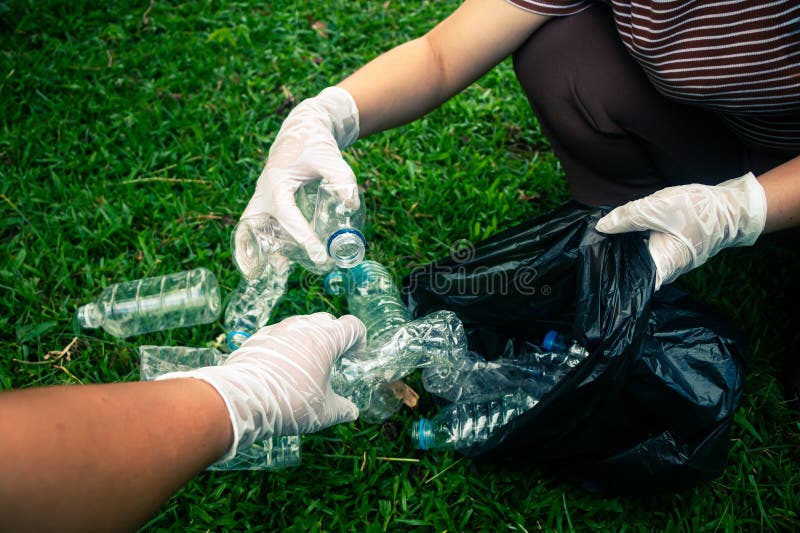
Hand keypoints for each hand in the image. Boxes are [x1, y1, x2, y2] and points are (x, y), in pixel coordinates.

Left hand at [158, 313, 364, 460]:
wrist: (242, 400)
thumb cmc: (290, 403)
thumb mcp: (324, 412)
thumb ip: (343, 409)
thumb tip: (352, 412)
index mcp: (326, 339)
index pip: (353, 326)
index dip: (359, 340)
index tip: (355, 357)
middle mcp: (303, 327)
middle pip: (328, 321)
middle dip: (335, 338)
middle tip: (332, 360)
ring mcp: (279, 329)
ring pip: (302, 326)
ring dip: (309, 340)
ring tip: (306, 364)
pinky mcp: (258, 337)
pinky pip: (279, 336)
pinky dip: (286, 346)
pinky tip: (281, 368)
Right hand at [241, 86, 359, 264]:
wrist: (303, 129)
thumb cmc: (315, 143)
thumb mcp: (331, 158)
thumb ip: (342, 178)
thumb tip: (351, 204)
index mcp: (276, 182)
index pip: (286, 215)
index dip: (301, 236)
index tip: (318, 254)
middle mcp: (264, 192)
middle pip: (251, 225)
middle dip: (253, 249)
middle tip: (266, 273)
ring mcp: (263, 197)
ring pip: (251, 228)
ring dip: (256, 250)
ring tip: (270, 274)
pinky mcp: (269, 202)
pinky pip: (259, 226)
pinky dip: (261, 243)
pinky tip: (275, 261)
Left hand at [595, 172, 766, 288]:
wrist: (731, 208)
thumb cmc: (698, 210)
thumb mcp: (657, 208)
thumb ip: (626, 218)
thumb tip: (600, 227)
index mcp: (660, 265)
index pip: (629, 281)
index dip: (609, 276)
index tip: (590, 268)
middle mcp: (664, 270)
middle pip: (631, 271)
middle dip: (611, 261)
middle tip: (587, 251)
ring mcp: (669, 262)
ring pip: (638, 261)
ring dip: (622, 251)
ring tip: (598, 242)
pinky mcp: (671, 252)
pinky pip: (647, 252)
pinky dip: (635, 244)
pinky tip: (620, 234)